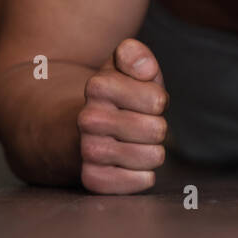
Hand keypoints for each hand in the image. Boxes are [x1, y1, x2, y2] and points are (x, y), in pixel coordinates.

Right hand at [77, 38, 167, 193]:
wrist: (80, 130)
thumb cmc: (116, 97)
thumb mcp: (123, 68)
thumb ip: (136, 56)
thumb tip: (145, 68)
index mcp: (97, 87)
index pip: (157, 100)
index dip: (157, 100)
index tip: (142, 100)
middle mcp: (88, 119)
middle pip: (157, 129)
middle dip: (157, 127)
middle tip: (140, 124)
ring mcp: (87, 151)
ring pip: (152, 157)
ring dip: (152, 151)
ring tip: (136, 143)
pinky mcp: (92, 179)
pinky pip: (138, 181)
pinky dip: (143, 175)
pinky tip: (132, 164)